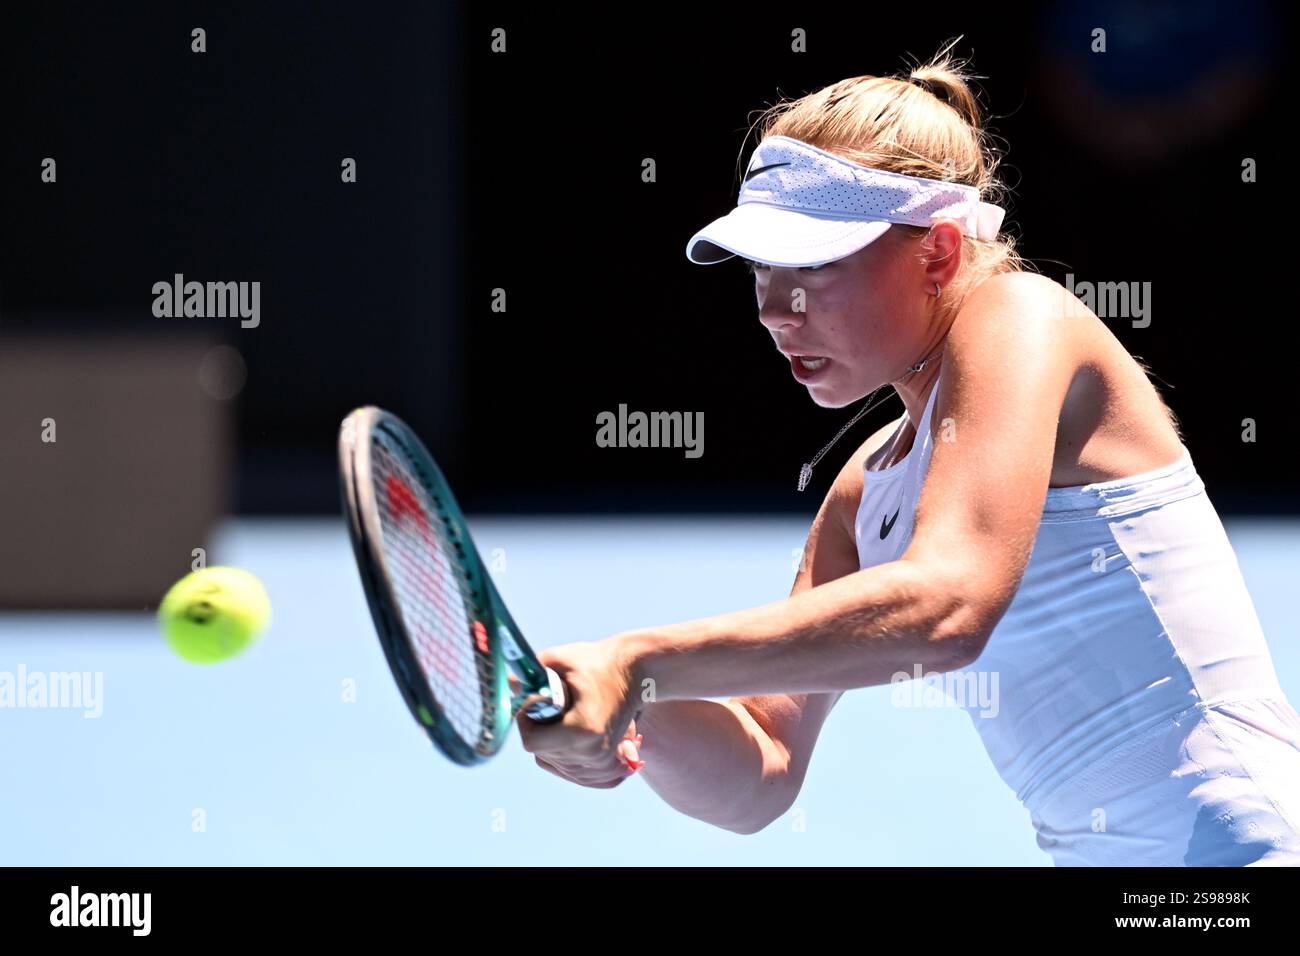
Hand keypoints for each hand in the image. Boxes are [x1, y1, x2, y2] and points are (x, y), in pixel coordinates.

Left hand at [515, 636, 644, 787]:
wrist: (636, 670)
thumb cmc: (597, 661)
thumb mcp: (560, 660)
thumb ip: (530, 675)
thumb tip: (505, 685)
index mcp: (582, 730)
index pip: (532, 742)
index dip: (526, 722)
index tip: (534, 703)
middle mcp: (595, 753)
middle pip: (543, 755)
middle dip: (540, 731)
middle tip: (553, 705)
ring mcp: (604, 762)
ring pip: (556, 766)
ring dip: (552, 745)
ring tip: (566, 717)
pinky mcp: (610, 766)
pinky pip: (576, 775)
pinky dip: (568, 761)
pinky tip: (571, 740)